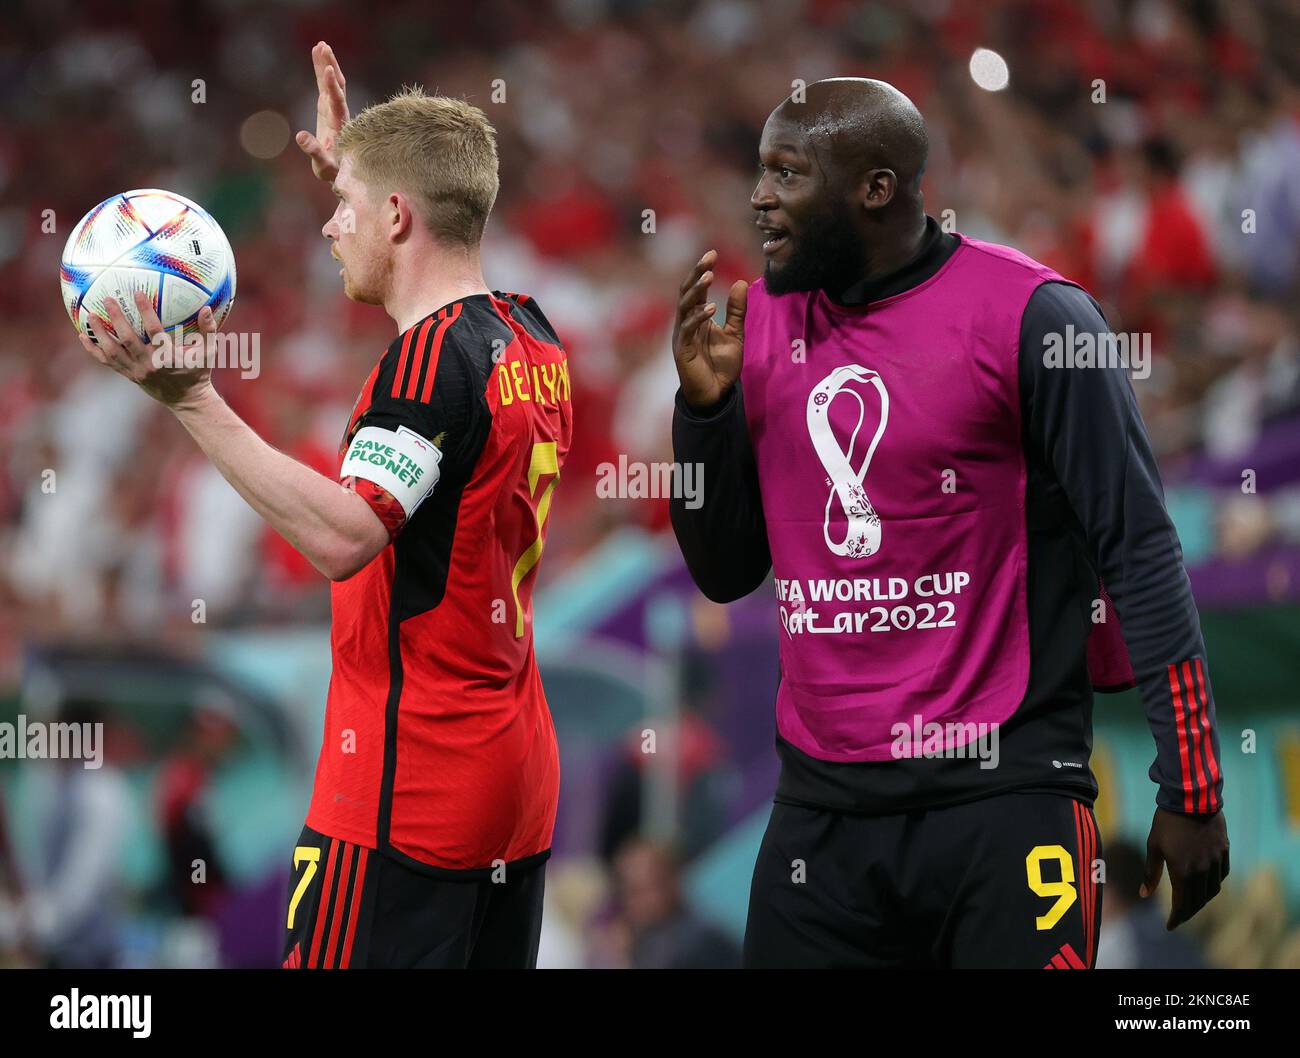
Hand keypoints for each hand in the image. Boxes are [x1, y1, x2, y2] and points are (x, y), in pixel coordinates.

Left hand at [79, 292, 218, 410]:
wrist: (186, 400)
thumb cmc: (198, 372)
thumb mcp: (208, 353)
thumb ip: (208, 331)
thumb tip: (208, 308)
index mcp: (168, 357)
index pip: (155, 331)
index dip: (146, 312)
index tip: (137, 293)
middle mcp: (149, 364)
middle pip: (128, 340)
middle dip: (117, 319)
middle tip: (108, 299)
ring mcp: (136, 371)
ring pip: (113, 351)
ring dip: (100, 333)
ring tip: (90, 315)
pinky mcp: (129, 375)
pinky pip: (107, 362)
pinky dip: (93, 350)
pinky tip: (82, 335)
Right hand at [295, 41, 349, 182]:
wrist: (342, 171)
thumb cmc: (334, 171)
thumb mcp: (323, 165)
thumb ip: (314, 151)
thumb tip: (300, 136)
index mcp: (340, 125)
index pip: (337, 102)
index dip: (333, 87)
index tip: (330, 70)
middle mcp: (340, 114)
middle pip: (338, 86)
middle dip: (330, 66)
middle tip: (324, 47)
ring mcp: (335, 109)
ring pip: (333, 83)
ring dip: (327, 64)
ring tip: (321, 45)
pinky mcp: (329, 108)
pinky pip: (327, 86)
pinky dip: (322, 70)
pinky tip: (318, 55)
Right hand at [672, 249, 746, 411]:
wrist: (715, 394)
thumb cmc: (721, 365)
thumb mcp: (735, 334)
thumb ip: (736, 310)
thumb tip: (741, 281)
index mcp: (696, 317)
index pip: (697, 288)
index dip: (702, 270)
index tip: (712, 252)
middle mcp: (686, 323)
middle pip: (686, 292)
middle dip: (696, 273)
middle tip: (708, 258)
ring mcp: (682, 336)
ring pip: (684, 307)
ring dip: (696, 290)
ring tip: (709, 276)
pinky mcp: (683, 350)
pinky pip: (688, 329)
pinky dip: (698, 317)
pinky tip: (711, 308)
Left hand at [1141, 806, 1229, 929]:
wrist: (1191, 799)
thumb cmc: (1166, 822)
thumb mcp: (1153, 846)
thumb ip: (1151, 873)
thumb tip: (1143, 894)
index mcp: (1183, 872)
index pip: (1181, 904)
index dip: (1176, 917)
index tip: (1170, 926)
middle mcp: (1202, 871)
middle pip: (1198, 901)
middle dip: (1187, 912)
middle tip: (1179, 917)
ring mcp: (1216, 862)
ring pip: (1212, 891)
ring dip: (1201, 900)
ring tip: (1191, 902)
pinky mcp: (1224, 852)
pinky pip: (1221, 875)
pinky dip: (1213, 884)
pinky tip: (1205, 883)